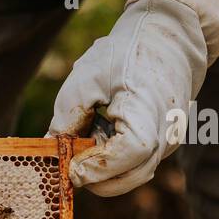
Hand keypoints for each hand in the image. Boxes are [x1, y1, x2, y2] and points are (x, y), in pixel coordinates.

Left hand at [48, 0, 206, 196]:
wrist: (166, 40)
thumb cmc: (125, 54)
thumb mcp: (86, 78)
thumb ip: (67, 117)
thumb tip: (49, 150)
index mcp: (149, 110)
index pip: (130, 153)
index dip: (97, 166)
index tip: (70, 165)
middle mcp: (166, 132)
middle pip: (132, 176)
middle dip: (96, 178)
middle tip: (68, 164)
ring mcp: (168, 141)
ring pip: (134, 174)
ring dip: (103, 170)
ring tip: (84, 142)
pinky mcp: (163, 144)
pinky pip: (136, 163)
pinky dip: (113, 161)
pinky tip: (99, 136)